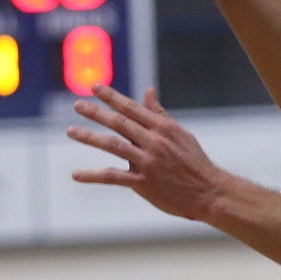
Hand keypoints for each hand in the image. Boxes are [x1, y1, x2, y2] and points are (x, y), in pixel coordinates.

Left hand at [68, 85, 227, 220]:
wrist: (209, 192)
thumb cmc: (194, 162)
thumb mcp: (180, 134)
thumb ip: (159, 114)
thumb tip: (147, 90)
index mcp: (164, 128)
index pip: (132, 108)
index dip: (112, 97)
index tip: (94, 87)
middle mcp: (155, 142)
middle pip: (120, 123)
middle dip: (96, 112)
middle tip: (77, 105)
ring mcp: (148, 162)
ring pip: (113, 145)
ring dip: (90, 137)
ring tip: (71, 131)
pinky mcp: (143, 183)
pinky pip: (113, 177)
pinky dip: (93, 175)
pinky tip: (76, 174)